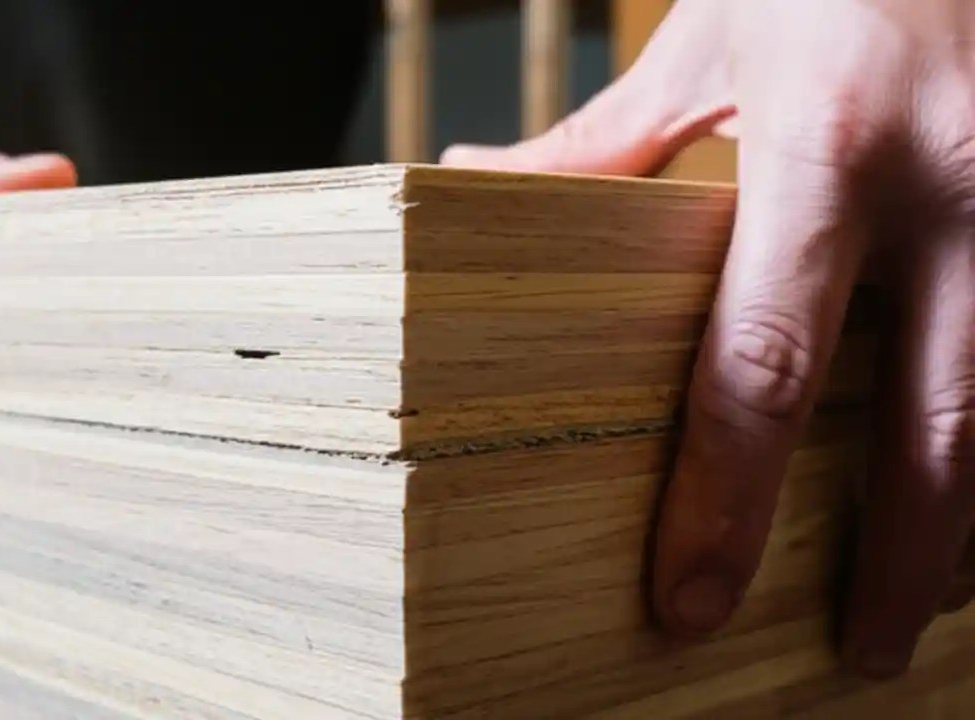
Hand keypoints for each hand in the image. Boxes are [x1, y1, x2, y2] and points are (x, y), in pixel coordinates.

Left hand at [443, 0, 974, 678]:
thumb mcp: (709, 37)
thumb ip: (604, 139)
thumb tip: (474, 182)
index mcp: (826, 151)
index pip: (764, 363)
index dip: (726, 500)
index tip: (689, 599)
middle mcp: (953, 188)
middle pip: (930, 427)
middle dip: (898, 565)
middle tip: (854, 653)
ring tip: (926, 610)